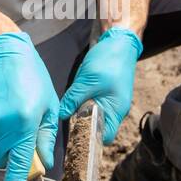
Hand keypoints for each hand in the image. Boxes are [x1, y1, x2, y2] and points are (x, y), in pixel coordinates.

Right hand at [0, 31, 58, 180]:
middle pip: (3, 157)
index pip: (19, 166)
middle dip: (13, 152)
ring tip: (13, 106)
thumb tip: (43, 161)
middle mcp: (2, 125)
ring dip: (5, 133)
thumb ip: (45, 136)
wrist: (0, 50)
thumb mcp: (48, 105)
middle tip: (23, 129)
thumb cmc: (30, 75)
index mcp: (24, 125)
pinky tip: (1, 101)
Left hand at [58, 27, 142, 143]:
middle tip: (67, 123)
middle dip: (83, 127)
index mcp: (116, 110)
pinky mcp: (106, 93)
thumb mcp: (87, 81)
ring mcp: (111, 101)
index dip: (90, 138)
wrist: (119, 42)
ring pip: (94, 116)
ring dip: (82, 114)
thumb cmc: (108, 61)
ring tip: (69, 110)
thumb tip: (62, 115)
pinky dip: (84, 104)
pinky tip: (75, 98)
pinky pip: (94, 105)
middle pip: (98, 128)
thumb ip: (74, 99)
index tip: (74, 135)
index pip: (104, 136)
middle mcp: (115, 110)